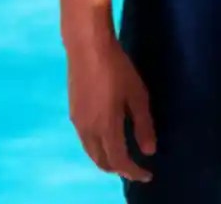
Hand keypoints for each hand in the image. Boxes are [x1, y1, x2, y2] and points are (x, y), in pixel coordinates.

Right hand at [67, 36, 156, 181]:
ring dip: (106, 159)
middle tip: (135, 168)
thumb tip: (149, 150)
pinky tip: (107, 138)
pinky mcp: (72, 112)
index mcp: (105, 127)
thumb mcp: (137, 96)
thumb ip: (143, 125)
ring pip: (91, 152)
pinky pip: (85, 140)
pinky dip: (97, 147)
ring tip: (122, 156)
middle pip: (101, 161)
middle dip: (119, 169)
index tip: (147, 174)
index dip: (134, 172)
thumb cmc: (117, 68)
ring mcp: (77, 121)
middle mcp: (87, 130)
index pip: (119, 161)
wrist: (87, 46)